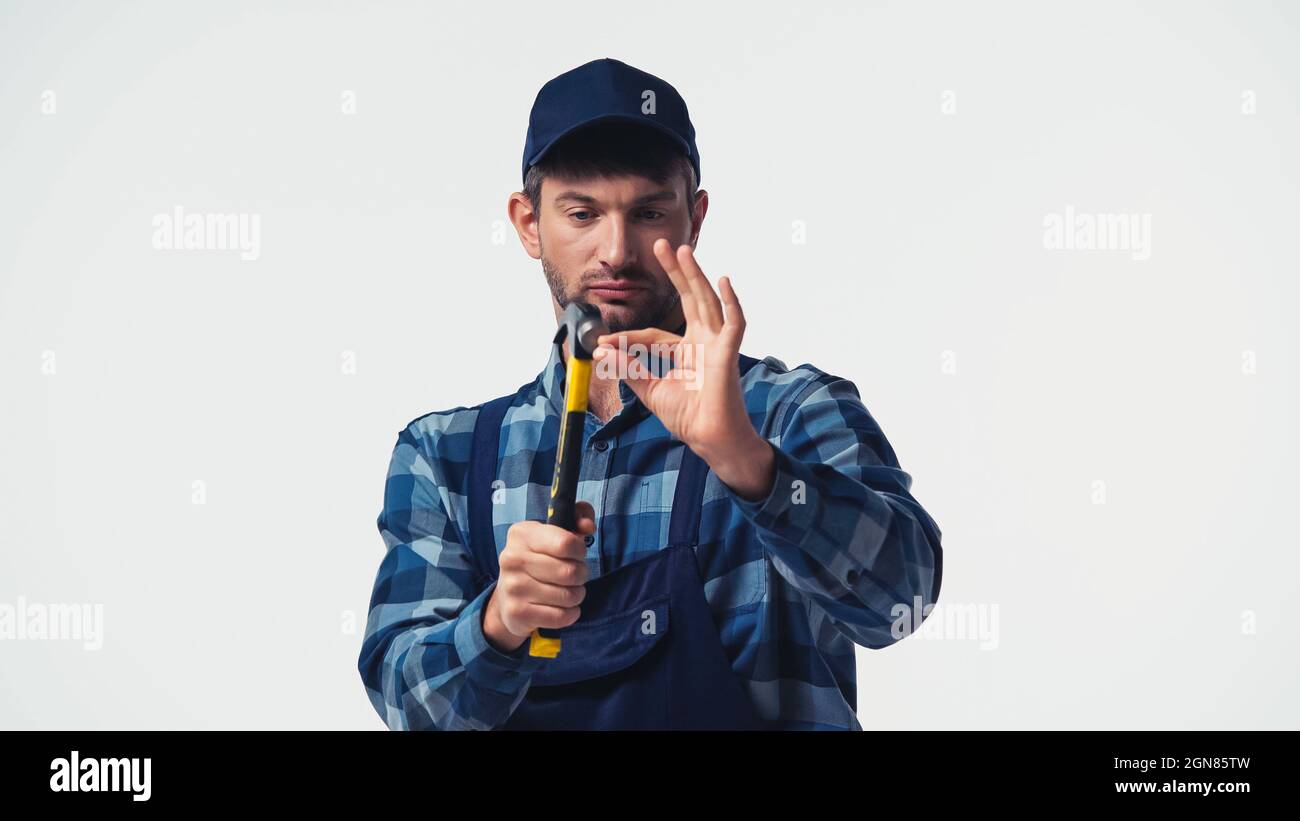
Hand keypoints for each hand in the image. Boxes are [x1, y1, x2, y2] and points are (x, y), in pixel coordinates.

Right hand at [483, 501, 594, 652]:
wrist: (508, 598)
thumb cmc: (540, 559)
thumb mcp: (555, 533)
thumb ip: (577, 518)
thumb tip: (588, 526)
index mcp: (521, 534)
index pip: (565, 543)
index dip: (579, 550)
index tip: (577, 553)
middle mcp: (512, 558)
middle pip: (570, 572)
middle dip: (581, 574)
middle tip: (574, 575)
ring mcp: (512, 587)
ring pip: (568, 596)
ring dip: (576, 595)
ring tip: (568, 590)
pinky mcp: (517, 613)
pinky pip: (561, 616)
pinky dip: (570, 613)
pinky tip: (562, 607)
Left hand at [593, 239, 774, 499]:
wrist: (709, 440)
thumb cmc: (690, 418)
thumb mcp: (651, 391)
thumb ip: (630, 370)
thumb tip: (604, 351)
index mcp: (686, 351)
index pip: (654, 335)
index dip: (628, 338)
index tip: (605, 342)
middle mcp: (703, 342)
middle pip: (688, 299)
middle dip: (675, 273)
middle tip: (661, 246)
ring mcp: (717, 345)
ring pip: (707, 302)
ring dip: (695, 276)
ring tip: (682, 252)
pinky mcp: (728, 354)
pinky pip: (734, 323)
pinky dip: (731, 302)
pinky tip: (724, 281)